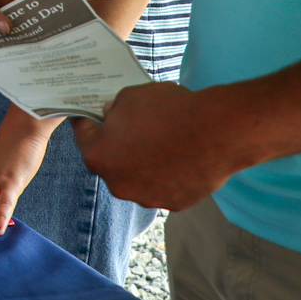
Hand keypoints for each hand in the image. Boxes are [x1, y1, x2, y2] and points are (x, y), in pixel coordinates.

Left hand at [72, 81, 245, 210]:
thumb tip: (112, 117)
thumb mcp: (130, 96)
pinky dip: (166, 173)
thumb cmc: (169, 111)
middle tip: (131, 128)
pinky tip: (179, 156)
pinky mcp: (174, 203)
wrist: (217, 131)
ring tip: (160, 142)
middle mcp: (118, 184)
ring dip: (142, 162)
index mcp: (98, 156)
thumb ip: (114, 109)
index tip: (91, 115)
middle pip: (110, 160)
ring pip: (137, 176)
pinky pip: (163, 185)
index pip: (83, 135)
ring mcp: (146, 197)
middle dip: (117, 144)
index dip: (88, 121)